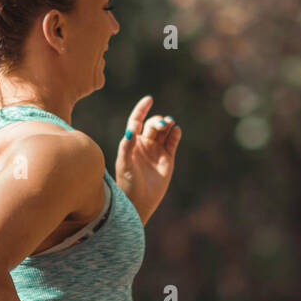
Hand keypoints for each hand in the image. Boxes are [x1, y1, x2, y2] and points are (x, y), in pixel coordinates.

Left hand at [115, 95, 181, 222]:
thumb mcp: (124, 164)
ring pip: (164, 131)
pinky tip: (176, 131)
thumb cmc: (127, 183)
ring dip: (167, 124)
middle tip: (161, 126)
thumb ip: (127, 146)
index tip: (149, 99)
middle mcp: (144, 144)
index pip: (136, 121)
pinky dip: (175, 134)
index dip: (142, 109)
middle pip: (152, 125)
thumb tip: (130, 130)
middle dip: (157, 122)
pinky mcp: (167, 158)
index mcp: (131, 142)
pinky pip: (172, 141)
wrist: (139, 201)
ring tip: (170, 125)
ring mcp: (156, 150)